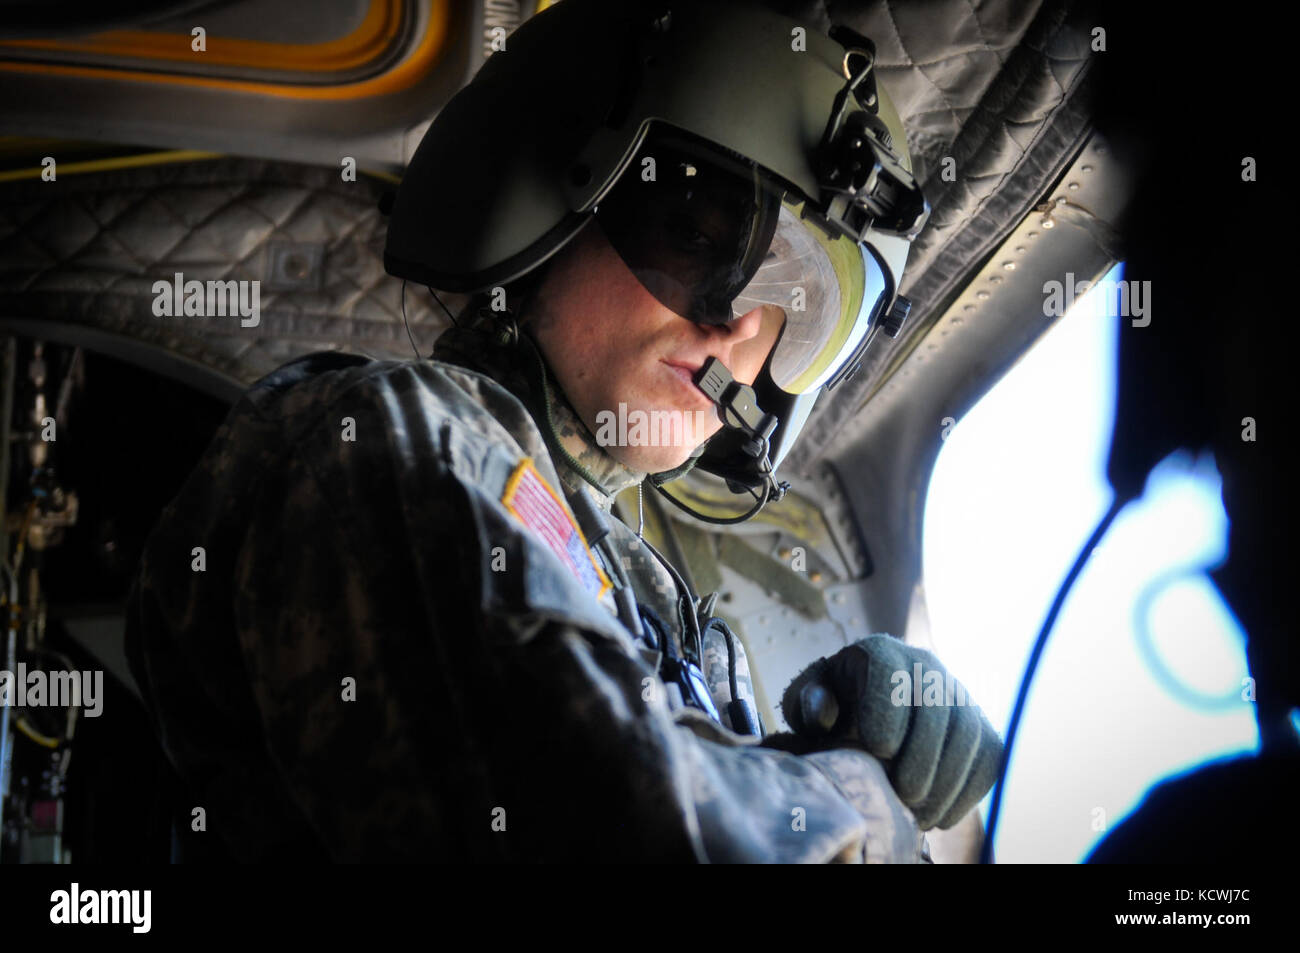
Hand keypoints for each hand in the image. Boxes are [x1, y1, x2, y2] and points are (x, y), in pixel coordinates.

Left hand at [780, 634, 1002, 829]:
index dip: (889, 711)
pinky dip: (969, 790)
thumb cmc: (831, 709)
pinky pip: (990, 756)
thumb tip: (823, 713)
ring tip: (919, 812)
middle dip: (923, 754)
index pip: (892, 673)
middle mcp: (925, 665)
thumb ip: (806, 702)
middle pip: (938, 706)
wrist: (867, 715)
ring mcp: (957, 695)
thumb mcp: (806, 701)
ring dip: (948, 779)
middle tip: (903, 793)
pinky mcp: (980, 726)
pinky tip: (940, 816)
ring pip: (969, 733)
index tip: (878, 750)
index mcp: (879, 652)